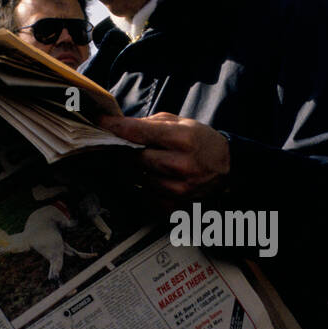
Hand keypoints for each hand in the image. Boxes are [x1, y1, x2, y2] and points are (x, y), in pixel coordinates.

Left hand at [100, 112, 229, 200]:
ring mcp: (178, 188)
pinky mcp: (175, 205)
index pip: (138, 132)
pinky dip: (143, 187)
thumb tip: (119, 126)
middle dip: (125, 150)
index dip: (115, 127)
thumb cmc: (201, 142)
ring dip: (134, 170)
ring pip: (136, 178)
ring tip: (147, 162)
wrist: (228, 168)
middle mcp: (180, 164)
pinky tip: (154, 178)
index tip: (99, 122)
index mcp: (182, 139)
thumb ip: (149, 124)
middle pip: (133, 158)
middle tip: (126, 145)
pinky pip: (144, 196)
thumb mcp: (180, 123)